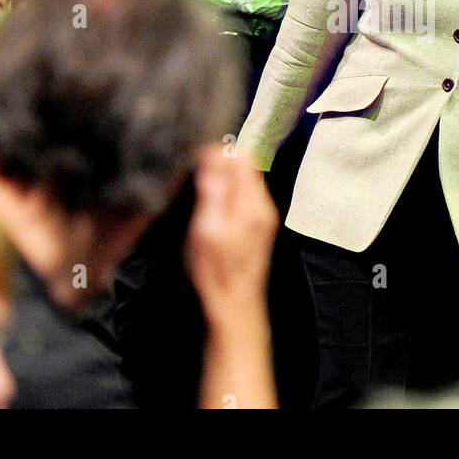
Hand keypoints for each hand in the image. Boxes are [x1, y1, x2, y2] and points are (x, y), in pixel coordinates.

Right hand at [185, 143, 278, 323]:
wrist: (234, 305)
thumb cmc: (215, 271)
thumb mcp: (206, 230)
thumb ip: (213, 191)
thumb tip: (214, 156)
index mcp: (252, 203)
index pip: (242, 156)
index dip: (217, 152)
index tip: (195, 161)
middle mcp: (262, 205)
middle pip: (245, 165)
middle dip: (220, 163)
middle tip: (195, 177)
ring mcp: (262, 216)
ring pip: (244, 179)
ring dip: (223, 177)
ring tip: (201, 191)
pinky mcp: (257, 226)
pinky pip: (244, 195)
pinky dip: (228, 192)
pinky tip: (212, 207)